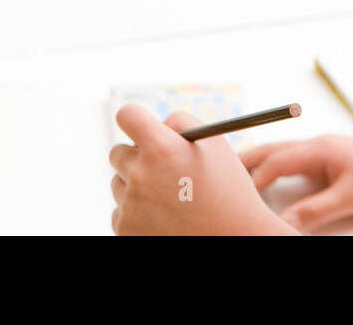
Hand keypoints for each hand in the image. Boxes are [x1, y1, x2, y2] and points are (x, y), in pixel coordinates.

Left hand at [110, 106, 296, 234]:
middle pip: (117, 153)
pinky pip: (120, 210)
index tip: (140, 126)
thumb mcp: (214, 143)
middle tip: (162, 168)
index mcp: (161, 148)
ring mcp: (130, 206)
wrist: (235, 237)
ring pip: (118, 182)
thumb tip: (155, 125)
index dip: (134, 118)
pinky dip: (136, 212)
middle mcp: (141, 175)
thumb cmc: (228, 189)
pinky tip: (164, 216)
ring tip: (170, 197)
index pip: (127, 115)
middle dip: (136, 156)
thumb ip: (180, 122)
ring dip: (136, 185)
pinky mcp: (124, 229)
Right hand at [240, 134, 352, 232]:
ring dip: (259, 162)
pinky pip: (294, 159)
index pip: (276, 160)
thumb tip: (283, 224)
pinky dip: (275, 166)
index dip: (253, 176)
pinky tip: (270, 177)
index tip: (235, 192)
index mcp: (319, 148)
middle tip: (220, 172)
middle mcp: (317, 144)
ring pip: (281, 153)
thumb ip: (314, 210)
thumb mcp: (349, 199)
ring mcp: (324, 150)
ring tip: (237, 175)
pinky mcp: (331, 158)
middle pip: (272, 149)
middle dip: (246, 160)